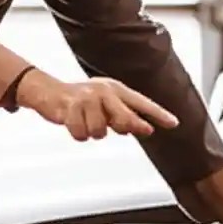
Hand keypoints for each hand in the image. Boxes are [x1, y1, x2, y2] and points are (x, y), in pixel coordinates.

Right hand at [16, 71, 179, 141]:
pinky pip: (82, 134)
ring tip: (83, 122)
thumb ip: (123, 116)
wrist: (48, 92)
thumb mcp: (104, 106)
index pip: (142, 102)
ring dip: (91, 132)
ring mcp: (87, 97)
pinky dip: (77, 134)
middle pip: (125, 119)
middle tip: (112, 125)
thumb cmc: (80, 102)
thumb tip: (144, 129)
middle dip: (122, 127)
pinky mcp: (70, 106)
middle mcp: (104, 90)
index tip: (175, 124)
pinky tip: (72, 123)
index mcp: (115, 89)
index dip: (158, 114)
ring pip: (101, 132)